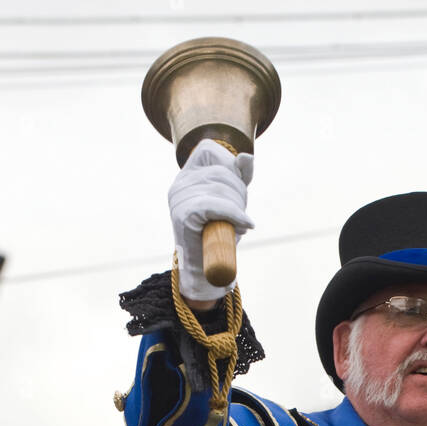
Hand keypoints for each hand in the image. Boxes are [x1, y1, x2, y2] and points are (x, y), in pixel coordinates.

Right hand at [168, 137, 254, 303]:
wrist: (204, 273)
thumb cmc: (218, 237)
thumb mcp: (231, 200)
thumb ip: (238, 177)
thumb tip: (248, 157)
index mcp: (186, 177)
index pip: (208, 150)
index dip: (228, 165)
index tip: (236, 191)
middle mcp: (179, 185)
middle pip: (220, 172)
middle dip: (239, 193)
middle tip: (242, 216)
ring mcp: (178, 199)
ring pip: (220, 188)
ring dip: (239, 207)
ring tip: (240, 225)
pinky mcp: (183, 215)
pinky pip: (215, 205)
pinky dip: (234, 215)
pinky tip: (245, 226)